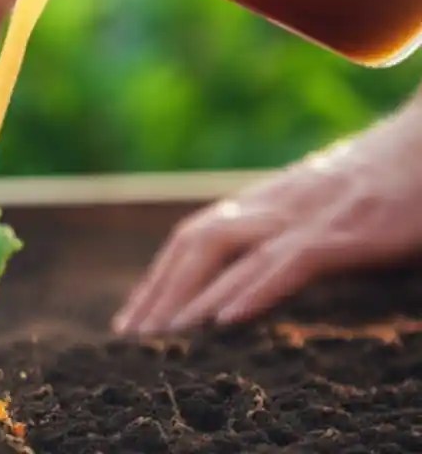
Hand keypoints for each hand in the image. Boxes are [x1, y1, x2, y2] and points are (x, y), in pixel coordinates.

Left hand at [113, 98, 421, 334]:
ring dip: (190, 296)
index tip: (131, 319)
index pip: (196, 237)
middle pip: (196, 242)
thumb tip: (258, 276)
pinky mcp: (351, 229)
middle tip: (127, 339)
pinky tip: (225, 321)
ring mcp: (311, 213)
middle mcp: (276, 203)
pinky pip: (291, 261)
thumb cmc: (397, 182)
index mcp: (269, 201)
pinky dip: (254, 289)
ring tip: (159, 338)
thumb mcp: (332, 208)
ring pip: (230, 251)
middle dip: (158, 291)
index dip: (159, 277)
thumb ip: (294, 237)